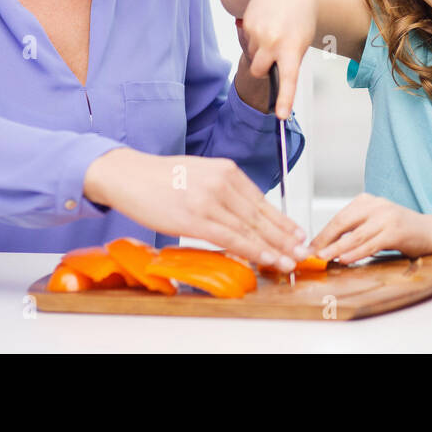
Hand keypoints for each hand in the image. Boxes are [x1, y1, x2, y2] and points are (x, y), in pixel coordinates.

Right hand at [82, 148, 309, 270]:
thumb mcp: (202, 174)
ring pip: (250, 229)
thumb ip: (225, 191)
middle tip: (303, 251)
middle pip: (260, 215)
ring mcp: (210, 201)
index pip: (261, 201)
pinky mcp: (195, 219)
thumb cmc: (162, 178)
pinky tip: (267, 258)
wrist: (128, 175)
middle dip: (285, 237)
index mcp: (226, 170)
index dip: (281, 221)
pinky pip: (231, 238)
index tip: (297, 234)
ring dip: (275, 248)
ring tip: (291, 261)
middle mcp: (222, 183)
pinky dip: (252, 249)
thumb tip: (246, 214)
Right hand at [237, 0, 320, 119]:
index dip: (284, 98)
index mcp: (293, 48)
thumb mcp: (303, 37)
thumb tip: (269, 71)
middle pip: (261, 71)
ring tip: (275, 26)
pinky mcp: (247, 24)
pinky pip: (248, 39)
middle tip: (275, 50)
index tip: (280, 116)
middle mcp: (274, 43)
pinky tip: (266, 18)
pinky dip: (255, 34)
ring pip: (253, 54)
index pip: (289, 79)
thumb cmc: (301, 12)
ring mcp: (258, 34)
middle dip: (263, 67)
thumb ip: (288, 57)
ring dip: (260, 47)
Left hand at [308, 193, 431, 263]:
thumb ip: (355, 230)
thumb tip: (329, 245)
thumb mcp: (376, 223)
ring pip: (355, 235)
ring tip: (324, 257)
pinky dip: (356, 253)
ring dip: (337, 248)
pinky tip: (345, 259)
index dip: (323, 232)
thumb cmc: (402, 231)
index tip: (311, 246)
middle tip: (312, 252)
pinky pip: (370, 244)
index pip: (340, 216)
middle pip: (343, 222)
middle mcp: (377, 205)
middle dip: (326, 239)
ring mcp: (387, 217)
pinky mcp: (396, 231)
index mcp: (368, 201)